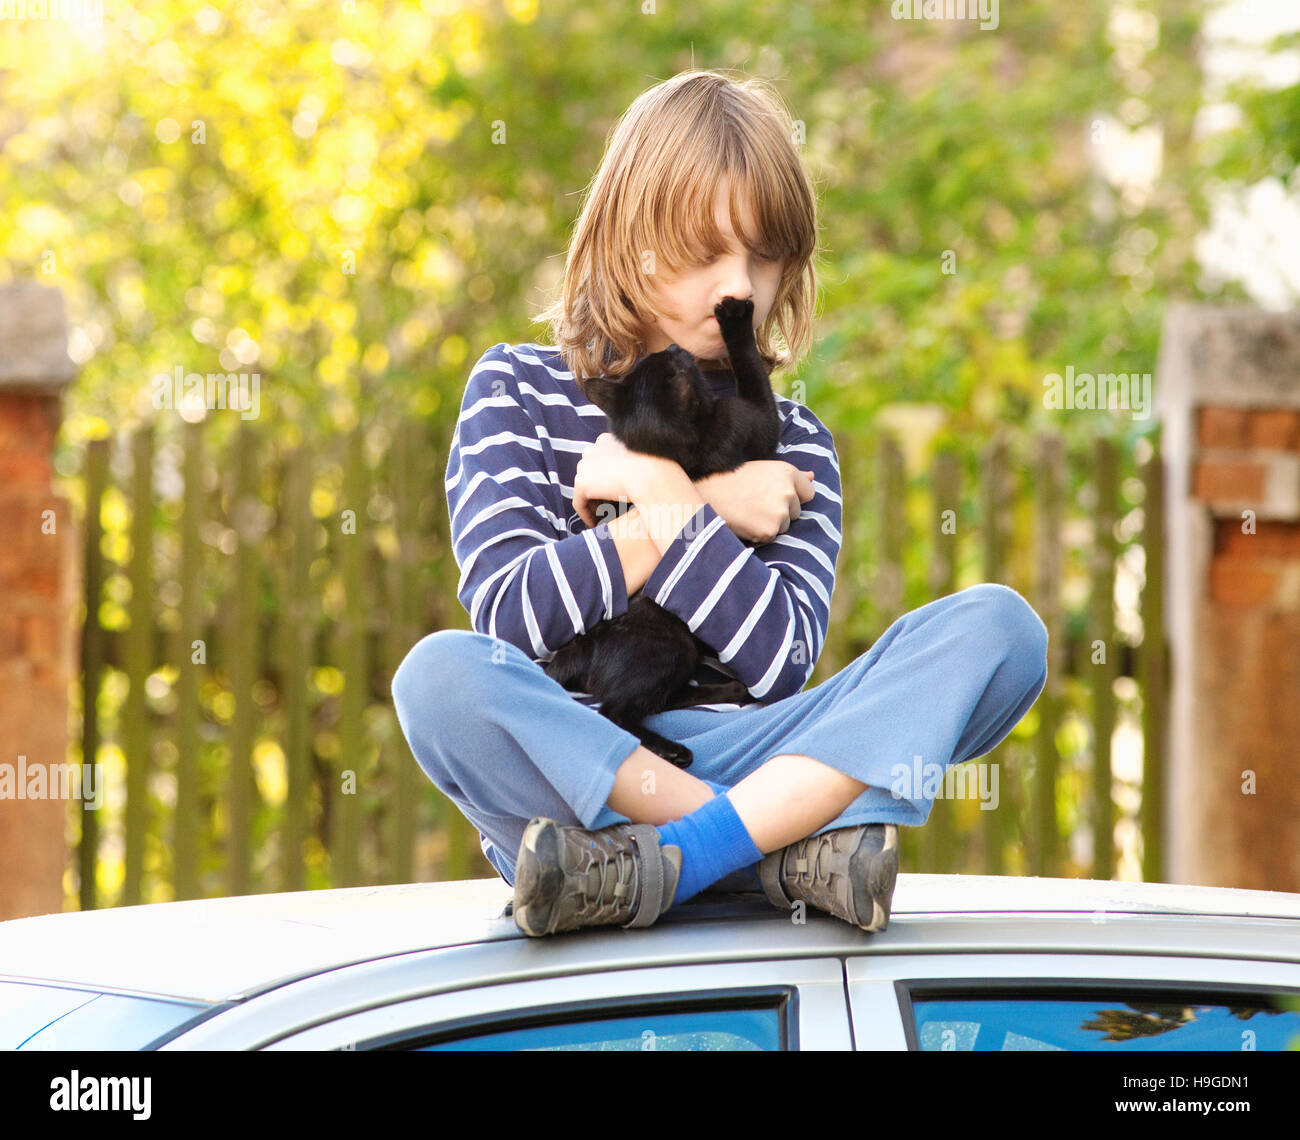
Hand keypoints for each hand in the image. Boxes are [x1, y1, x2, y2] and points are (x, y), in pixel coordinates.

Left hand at [572, 433, 661, 527]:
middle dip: (596, 487)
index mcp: (606, 439)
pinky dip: (586, 514)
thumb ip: (630, 463)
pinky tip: (595, 523)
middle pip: (589, 472)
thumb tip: (630, 475)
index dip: (605, 476)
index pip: (599, 459)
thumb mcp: (642, 458)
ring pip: (584, 488)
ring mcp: (585, 465)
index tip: (613, 489)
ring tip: (603, 514)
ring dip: (593, 500)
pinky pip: (579, 503)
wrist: (649, 475)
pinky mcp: (582, 483)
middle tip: (606, 504)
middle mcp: (592, 449)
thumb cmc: (655, 468)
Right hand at [697, 461, 815, 544]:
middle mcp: (787, 492)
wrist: (706, 493)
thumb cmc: (732, 479)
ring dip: (769, 524)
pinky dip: (758, 534)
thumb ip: (791, 475)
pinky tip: (744, 522)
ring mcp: (779, 512)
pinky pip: (770, 537)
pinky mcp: (769, 530)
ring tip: (748, 512)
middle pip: (796, 512)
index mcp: (787, 472)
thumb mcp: (763, 470)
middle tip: (754, 503)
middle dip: (780, 512)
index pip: (808, 493)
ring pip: (784, 526)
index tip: (773, 496)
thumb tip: (814, 477)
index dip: (792, 497)